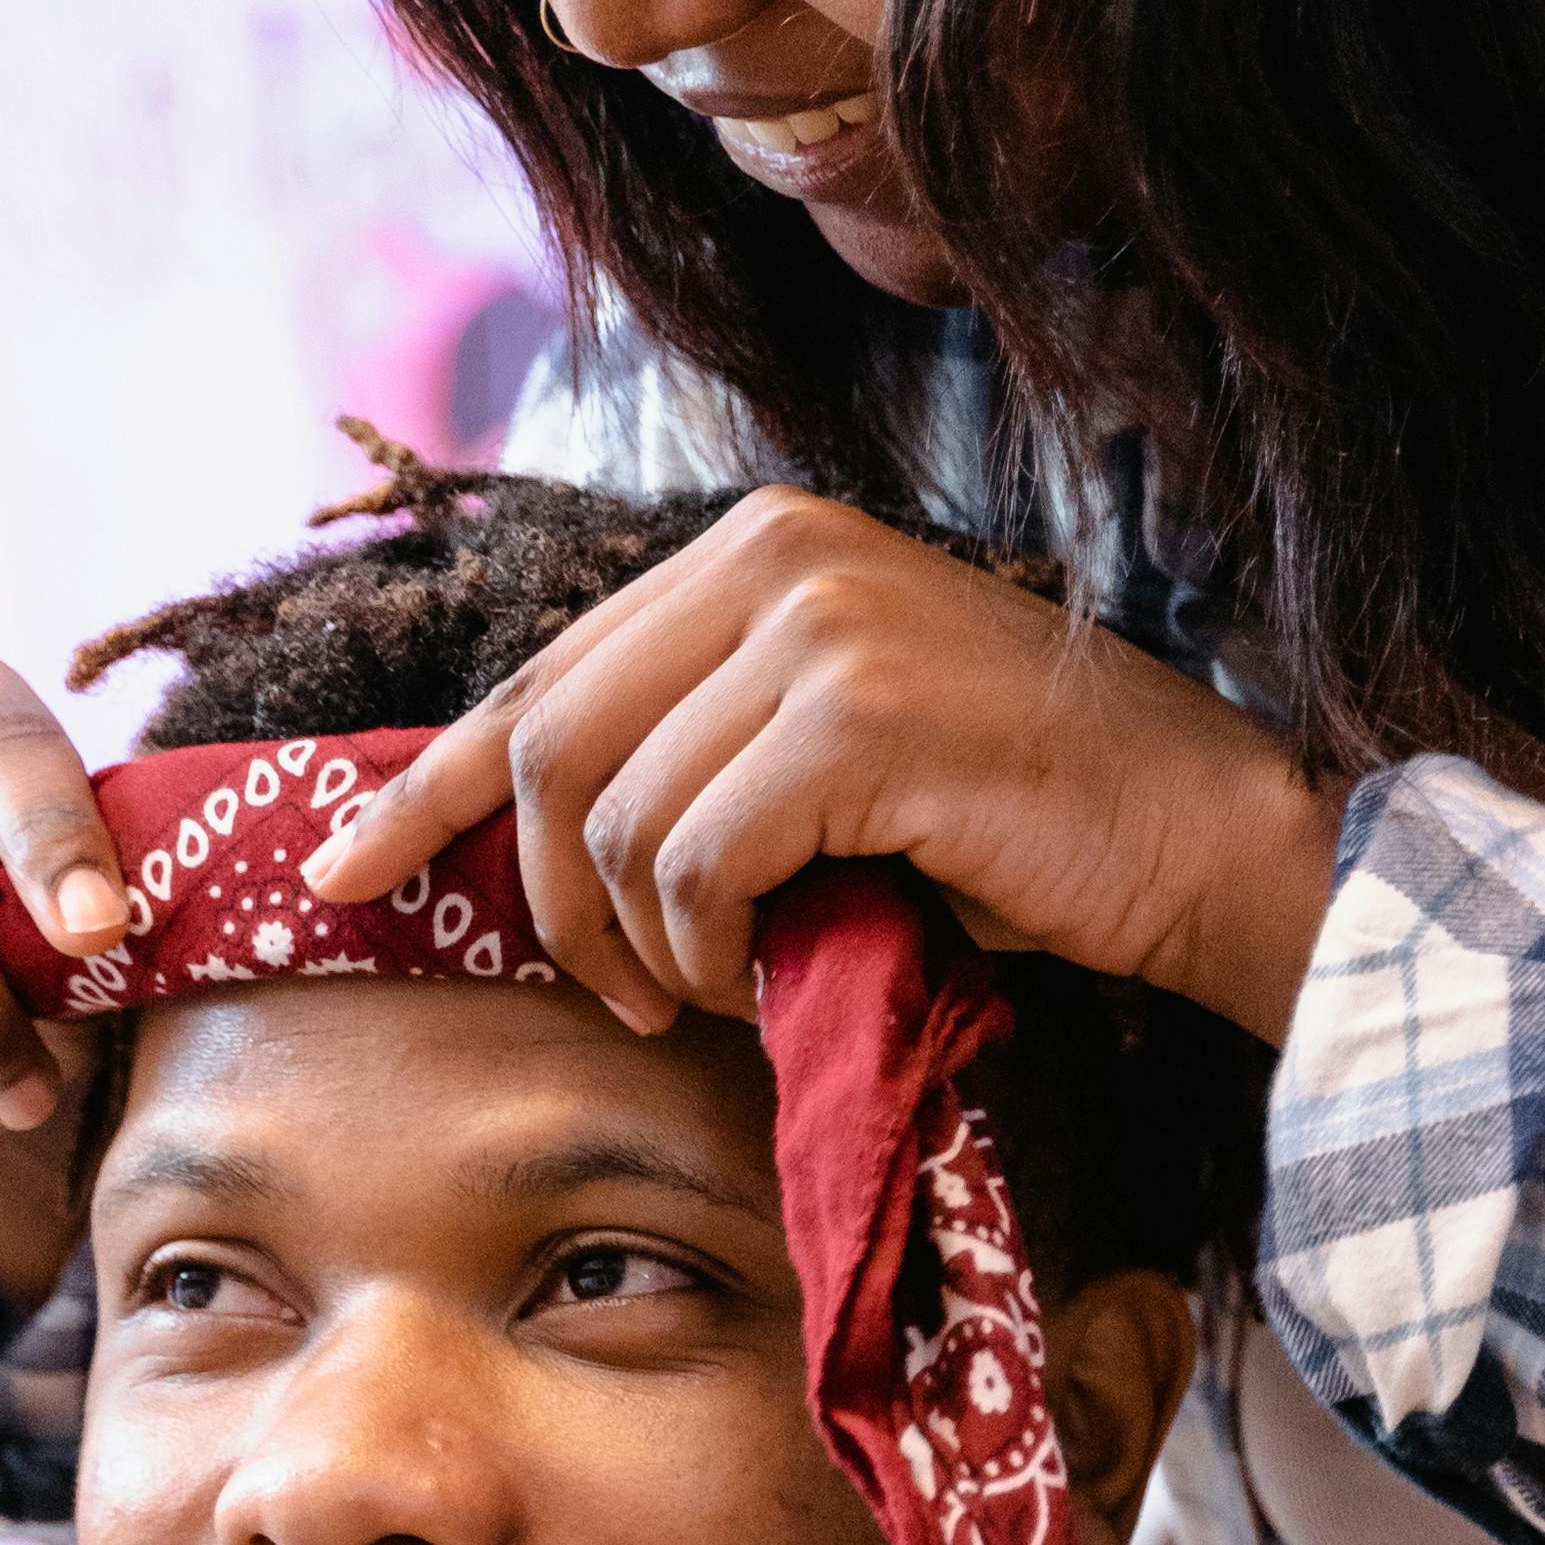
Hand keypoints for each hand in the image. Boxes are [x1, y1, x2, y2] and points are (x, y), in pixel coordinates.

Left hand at [300, 492, 1344, 1040]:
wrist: (1206, 842)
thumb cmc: (1024, 824)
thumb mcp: (830, 761)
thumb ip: (700, 757)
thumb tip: (535, 846)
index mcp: (759, 546)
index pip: (544, 669)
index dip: (427, 786)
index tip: (339, 876)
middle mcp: (775, 554)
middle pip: (553, 744)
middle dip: (547, 899)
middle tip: (618, 999)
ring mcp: (818, 623)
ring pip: (616, 815)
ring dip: (645, 942)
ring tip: (714, 992)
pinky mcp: (856, 714)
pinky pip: (697, 859)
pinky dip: (705, 946)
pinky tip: (762, 974)